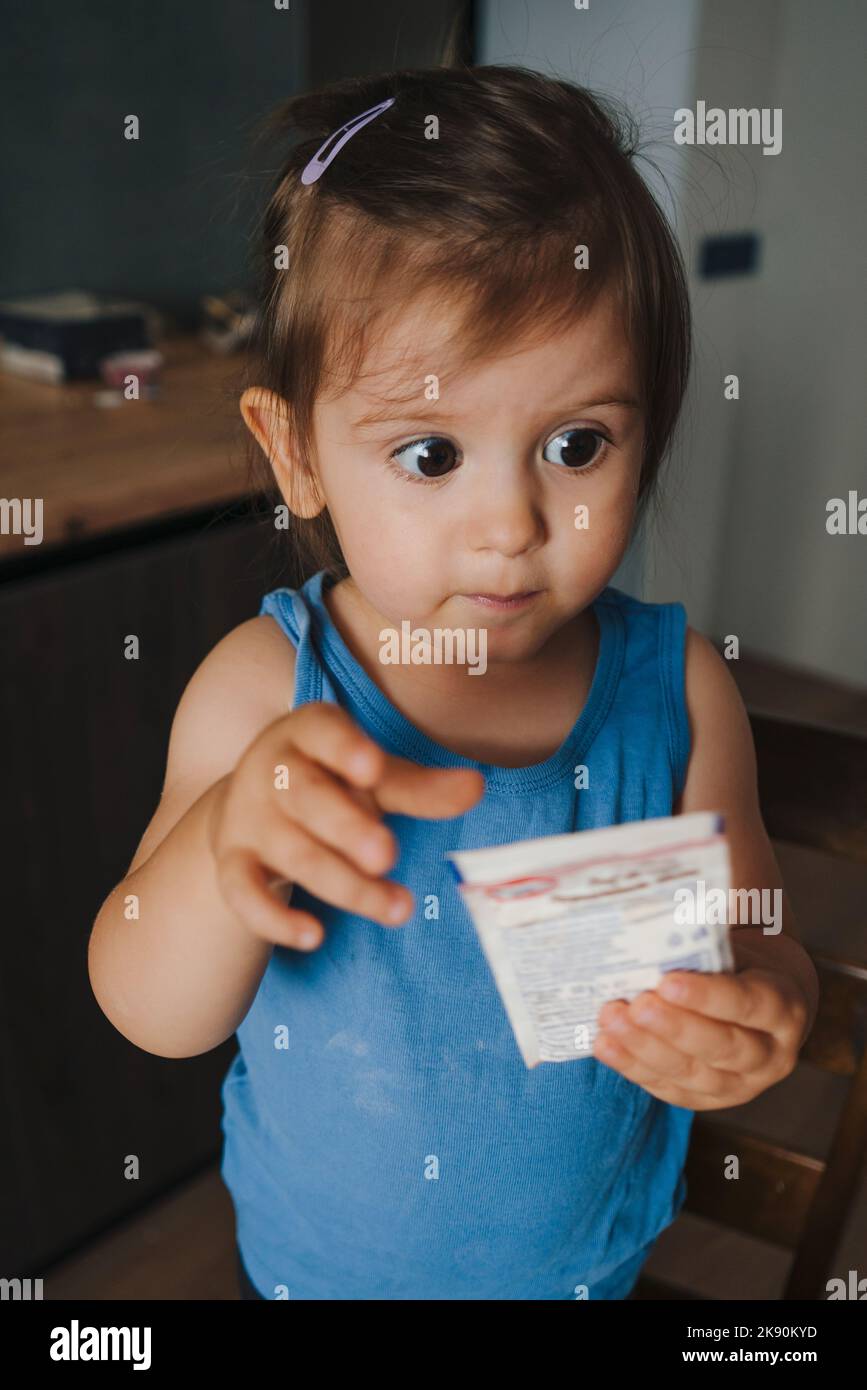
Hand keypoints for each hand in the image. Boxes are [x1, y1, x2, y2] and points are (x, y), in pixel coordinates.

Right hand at [209, 700, 484, 950]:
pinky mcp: (233, 862)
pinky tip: (313, 937)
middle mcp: (271, 771)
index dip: (345, 748)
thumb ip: (418, 786)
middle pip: (306, 797)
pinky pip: (243, 893)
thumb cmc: (332, 781)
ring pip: (292, 853)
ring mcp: (248, 818)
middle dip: (347, 828)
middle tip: (388, 855)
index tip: (373, 767)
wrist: (253, 803)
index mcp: (309, 733)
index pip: (323, 732)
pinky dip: (274, 919)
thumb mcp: (373, 778)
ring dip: (344, 884)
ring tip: (397, 908)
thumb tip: (475, 786)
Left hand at [591, 951, 810, 1109]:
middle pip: (722, 1047)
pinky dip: (634, 1067)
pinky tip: (605, 1045)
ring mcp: (740, 1084)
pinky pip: (669, 1088)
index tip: (667, 981)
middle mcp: (770, 1055)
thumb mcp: (736, 945)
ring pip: (694, 1074)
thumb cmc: (738, 964)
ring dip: (646, 1049)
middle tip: (636, 1005)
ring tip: (611, 1021)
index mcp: (783, 1007)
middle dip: (674, 1028)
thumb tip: (662, 912)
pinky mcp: (706, 1098)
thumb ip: (708, 938)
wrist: (758, 1002)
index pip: (749, 1004)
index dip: (708, 996)